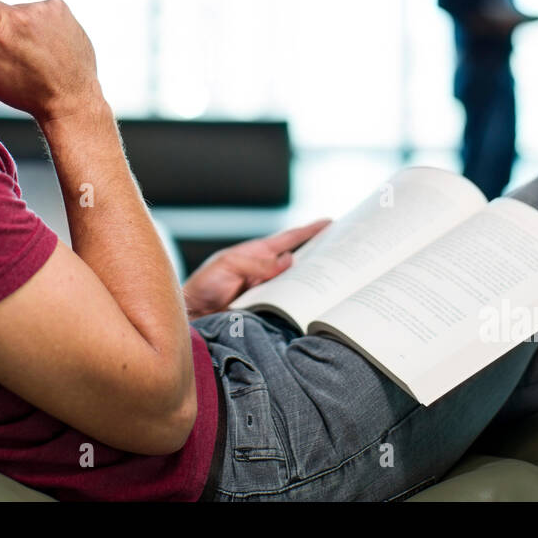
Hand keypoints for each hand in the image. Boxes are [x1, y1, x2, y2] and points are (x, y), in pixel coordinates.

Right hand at [0, 0, 101, 123]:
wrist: (70, 98)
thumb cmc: (22, 92)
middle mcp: (19, 16)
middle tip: (12, 50)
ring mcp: (42, 9)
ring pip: (20, 10)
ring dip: (23, 25)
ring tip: (35, 51)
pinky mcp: (59, 7)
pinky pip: (41, 9)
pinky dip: (42, 23)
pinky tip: (48, 43)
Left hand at [182, 218, 332, 317]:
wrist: (193, 315)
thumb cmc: (204, 285)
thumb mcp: (229, 266)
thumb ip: (257, 263)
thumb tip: (288, 260)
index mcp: (257, 254)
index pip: (288, 239)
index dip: (309, 231)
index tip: (330, 223)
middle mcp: (266, 271)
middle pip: (299, 261)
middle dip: (320, 256)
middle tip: (344, 253)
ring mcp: (267, 290)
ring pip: (297, 284)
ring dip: (314, 283)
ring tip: (337, 282)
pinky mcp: (267, 309)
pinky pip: (288, 305)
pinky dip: (301, 304)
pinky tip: (314, 307)